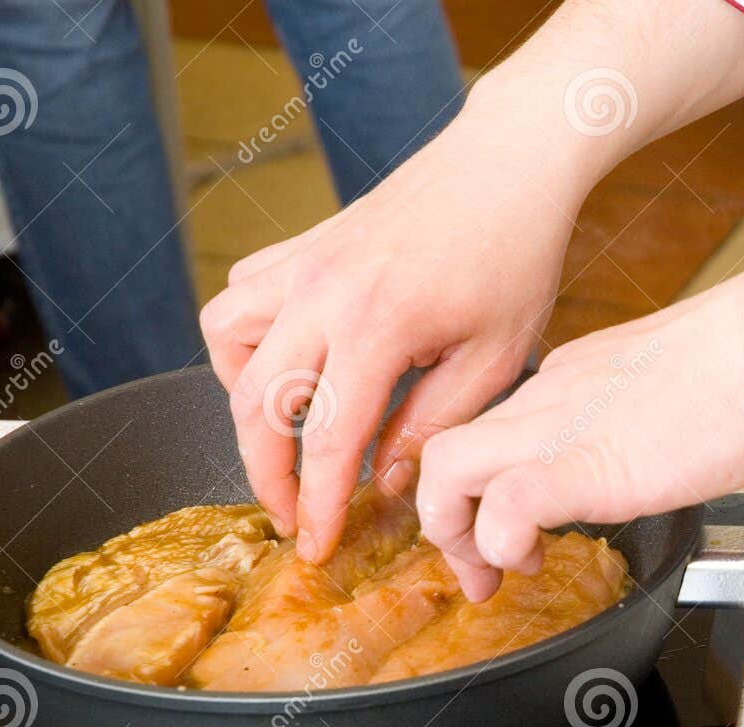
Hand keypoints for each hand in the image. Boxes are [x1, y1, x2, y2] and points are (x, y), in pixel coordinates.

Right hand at [200, 77, 596, 561]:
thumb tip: (386, 482)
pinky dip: (245, 341)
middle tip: (288, 516)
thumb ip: (434, 426)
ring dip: (244, 400)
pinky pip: (240, 298)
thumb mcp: (495, 359)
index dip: (316, 505)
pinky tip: (287, 366)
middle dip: (264, 474)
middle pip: (256, 404)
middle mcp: (322, 293)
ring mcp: (304, 263)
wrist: (508, 163)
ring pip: (227, 342)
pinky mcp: (303, 244)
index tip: (317, 546)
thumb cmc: (516, 257)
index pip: (325, 440)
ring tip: (285, 435)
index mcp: (377, 327)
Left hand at [416, 187, 743, 599]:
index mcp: (568, 382)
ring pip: (446, 470)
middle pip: (446, 451)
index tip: (501, 530)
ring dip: (453, 533)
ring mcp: (557, 431)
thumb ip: (640, 420)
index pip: (490, 432)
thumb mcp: (669, 387)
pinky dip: (496, 541)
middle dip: (445, 520)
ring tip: (489, 573)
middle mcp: (548, 401)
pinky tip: (525, 559)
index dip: (478, 489)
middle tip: (479, 567)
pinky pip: (502, 506)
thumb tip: (655, 450)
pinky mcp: (582, 466)